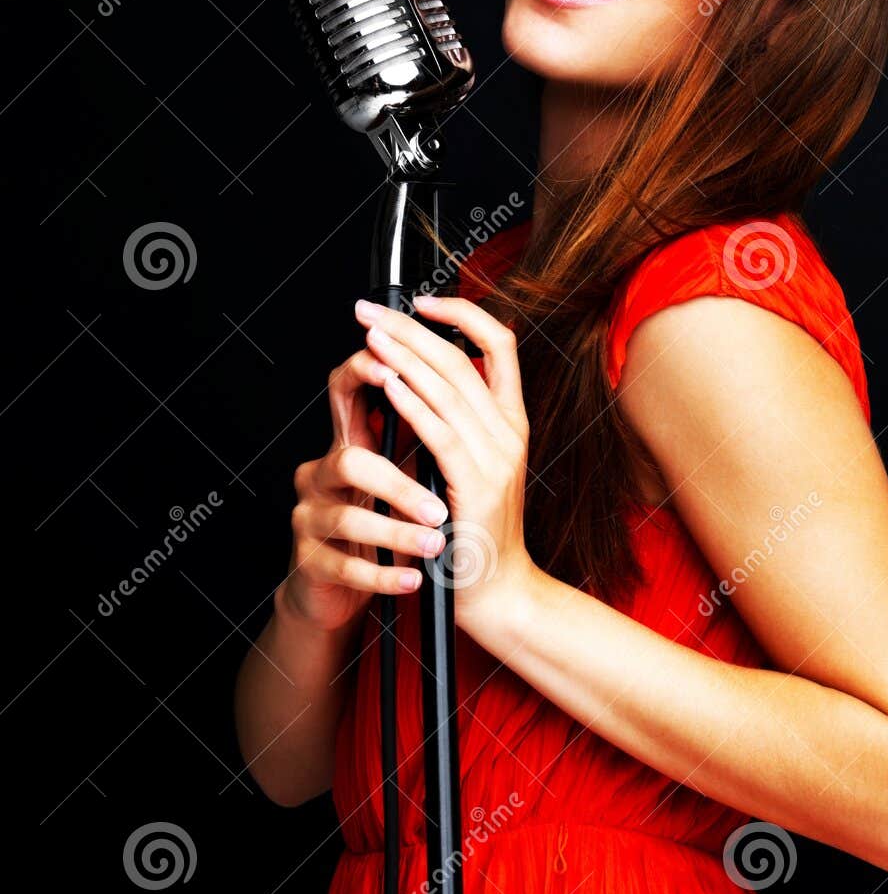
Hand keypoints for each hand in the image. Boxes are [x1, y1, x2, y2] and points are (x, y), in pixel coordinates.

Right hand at [281, 339, 452, 632]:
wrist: (343, 591)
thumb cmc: (383, 527)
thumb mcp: (401, 476)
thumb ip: (419, 440)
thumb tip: (466, 396)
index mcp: (347, 445)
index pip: (344, 392)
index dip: (364, 374)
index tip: (399, 375)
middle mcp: (321, 474)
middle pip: (351, 462)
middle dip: (398, 486)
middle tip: (439, 509)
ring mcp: (310, 518)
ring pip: (347, 519)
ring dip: (397, 535)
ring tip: (435, 546)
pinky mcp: (309, 562)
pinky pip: (345, 567)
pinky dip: (383, 576)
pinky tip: (412, 579)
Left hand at [353, 292, 535, 650]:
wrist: (497, 592)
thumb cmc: (475, 531)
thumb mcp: (471, 466)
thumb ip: (451, 424)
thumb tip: (410, 377)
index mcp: (512, 422)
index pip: (499, 345)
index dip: (461, 315)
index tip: (421, 301)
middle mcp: (510, 433)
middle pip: (462, 359)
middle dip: (410, 327)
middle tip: (369, 310)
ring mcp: (496, 459)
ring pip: (449, 389)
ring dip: (403, 356)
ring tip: (369, 335)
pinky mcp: (476, 486)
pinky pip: (439, 433)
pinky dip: (410, 402)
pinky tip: (386, 383)